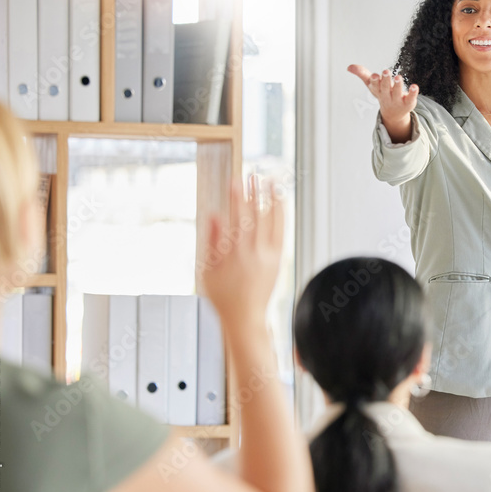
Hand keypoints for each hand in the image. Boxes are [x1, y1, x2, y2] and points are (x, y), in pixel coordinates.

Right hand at [200, 176, 284, 322]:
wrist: (245, 318)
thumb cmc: (223, 296)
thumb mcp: (208, 270)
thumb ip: (212, 240)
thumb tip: (214, 215)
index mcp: (235, 254)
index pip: (237, 218)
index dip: (237, 197)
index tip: (236, 180)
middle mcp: (255, 253)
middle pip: (257, 216)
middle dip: (255, 193)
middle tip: (253, 173)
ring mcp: (270, 257)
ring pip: (274, 223)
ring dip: (272, 200)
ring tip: (272, 182)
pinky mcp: (279, 261)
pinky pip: (281, 233)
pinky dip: (281, 217)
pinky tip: (279, 205)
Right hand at [348, 64, 418, 141]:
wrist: (394, 113)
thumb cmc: (382, 94)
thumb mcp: (371, 84)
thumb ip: (362, 74)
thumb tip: (349, 67)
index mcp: (378, 90)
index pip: (375, 85)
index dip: (374, 80)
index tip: (374, 75)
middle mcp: (387, 96)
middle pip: (385, 88)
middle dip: (385, 80)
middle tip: (386, 72)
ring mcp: (398, 100)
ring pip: (397, 92)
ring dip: (398, 85)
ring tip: (398, 77)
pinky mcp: (408, 102)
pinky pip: (410, 98)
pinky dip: (412, 93)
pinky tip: (414, 87)